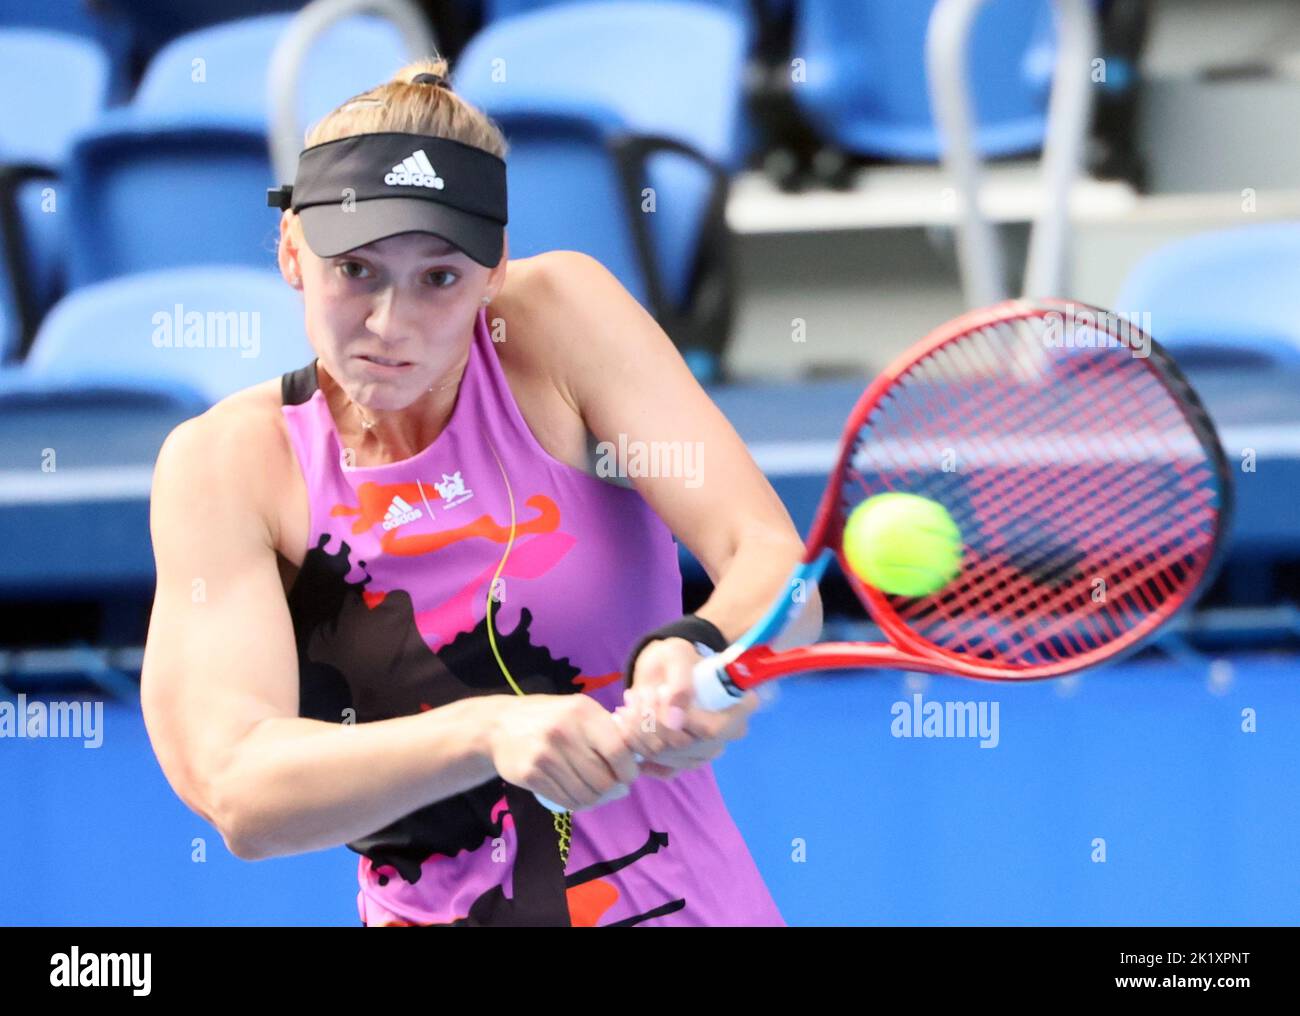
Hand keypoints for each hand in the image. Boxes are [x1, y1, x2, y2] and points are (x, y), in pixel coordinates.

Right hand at [488, 694, 639, 811]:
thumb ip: (608, 732)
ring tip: (597, 793)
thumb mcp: (580, 712)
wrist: (501, 725)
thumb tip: (642, 763)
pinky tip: (579, 796)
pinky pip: (565, 800)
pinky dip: (577, 804)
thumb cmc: (552, 719)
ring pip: (585, 794)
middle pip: (603, 779)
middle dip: (613, 790)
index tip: (628, 777)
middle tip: (614, 789)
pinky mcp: (530, 774)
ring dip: (596, 800)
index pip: (618, 751)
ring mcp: (545, 755)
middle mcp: (564, 732)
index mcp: (583, 713)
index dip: (628, 771)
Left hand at [614, 637, 759, 780]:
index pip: (712, 729)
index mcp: (740, 706)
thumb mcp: (677, 656)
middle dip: (652, 722)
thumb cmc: (676, 658)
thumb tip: (675, 719)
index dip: (683, 720)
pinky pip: (662, 767)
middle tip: (634, 695)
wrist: (664, 670)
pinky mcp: (686, 761)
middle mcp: (728, 734)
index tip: (658, 692)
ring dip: (639, 731)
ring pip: (668, 756)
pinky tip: (628, 728)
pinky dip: (639, 749)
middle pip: (685, 746)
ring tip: (629, 705)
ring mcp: (707, 751)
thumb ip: (680, 683)